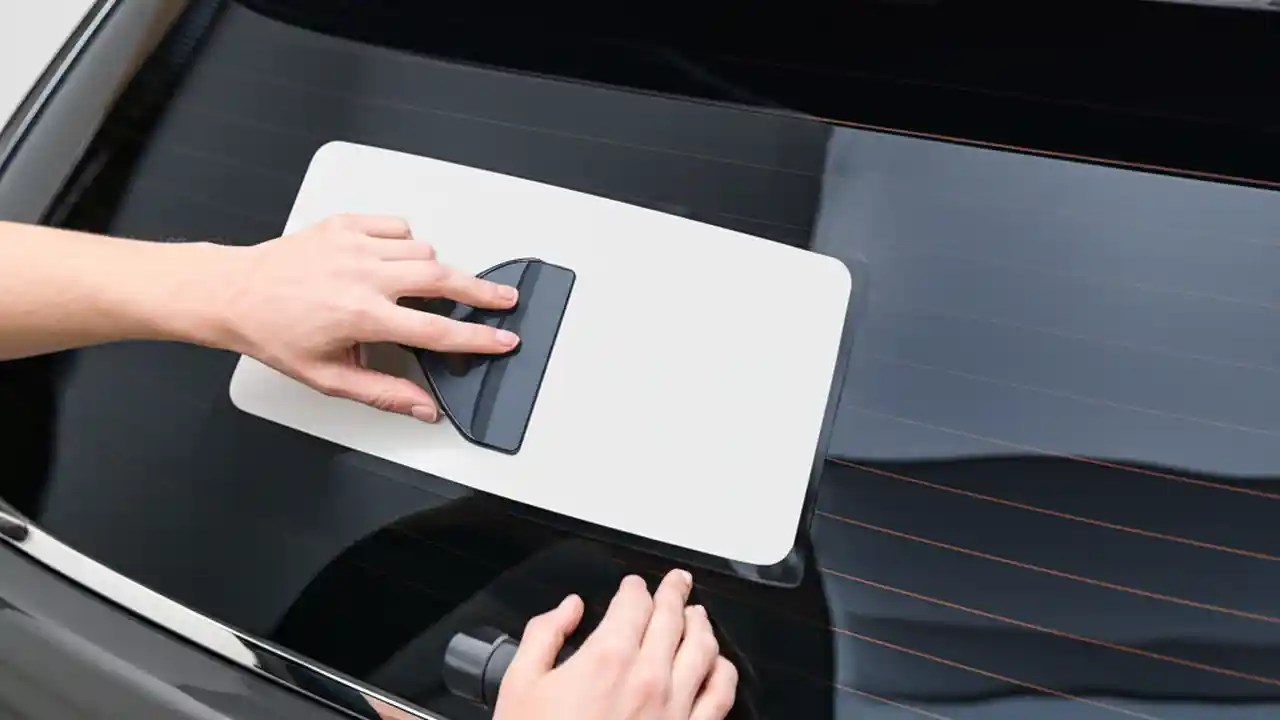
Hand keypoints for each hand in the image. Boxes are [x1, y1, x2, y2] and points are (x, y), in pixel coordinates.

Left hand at [220, 213, 518, 420]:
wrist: (234, 293)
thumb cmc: (274, 333)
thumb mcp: (329, 376)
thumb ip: (383, 392)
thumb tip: (423, 407)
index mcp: (362, 315)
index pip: (438, 330)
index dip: (478, 337)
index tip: (503, 339)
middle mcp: (363, 275)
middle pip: (443, 278)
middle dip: (482, 290)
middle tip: (504, 299)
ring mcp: (354, 245)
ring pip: (423, 250)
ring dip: (435, 269)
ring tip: (427, 288)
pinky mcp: (344, 225)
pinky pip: (396, 226)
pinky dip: (406, 242)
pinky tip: (396, 260)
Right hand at [494, 571, 738, 719]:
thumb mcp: (521, 685)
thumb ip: (544, 635)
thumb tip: (568, 608)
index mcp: (607, 658)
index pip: (634, 603)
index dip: (635, 588)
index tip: (634, 586)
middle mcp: (648, 678)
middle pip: (672, 618)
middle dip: (674, 593)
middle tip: (677, 582)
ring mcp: (674, 707)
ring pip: (703, 649)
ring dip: (701, 624)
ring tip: (697, 614)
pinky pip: (720, 695)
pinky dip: (723, 672)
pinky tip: (718, 665)